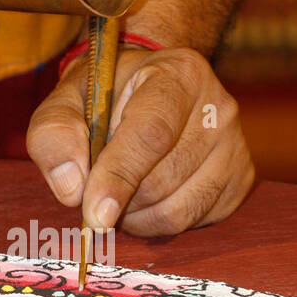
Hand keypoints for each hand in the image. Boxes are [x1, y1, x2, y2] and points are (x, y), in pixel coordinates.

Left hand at [27, 46, 254, 234]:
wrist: (149, 89)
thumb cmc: (105, 95)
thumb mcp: (66, 99)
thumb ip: (54, 135)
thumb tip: (71, 190)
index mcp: (179, 73)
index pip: (151, 134)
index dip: (119, 177)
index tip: (93, 214)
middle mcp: (219, 106)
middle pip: (162, 181)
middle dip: (119, 199)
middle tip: (98, 187)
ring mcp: (236, 145)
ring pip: (179, 211)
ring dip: (136, 216)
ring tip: (122, 191)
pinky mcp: (241, 179)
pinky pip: (194, 222)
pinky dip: (159, 222)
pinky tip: (148, 197)